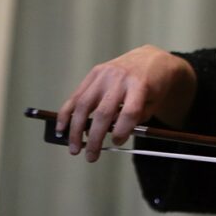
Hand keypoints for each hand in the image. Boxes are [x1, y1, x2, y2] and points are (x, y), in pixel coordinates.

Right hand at [56, 45, 195, 161]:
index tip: (118, 142)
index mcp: (140, 85)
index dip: (122, 131)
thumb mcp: (153, 102)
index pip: (129, 112)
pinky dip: (67, 114)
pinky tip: (62, 128)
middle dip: (95, 138)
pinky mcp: (95, 73)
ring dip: (75, 130)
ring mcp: (105, 75)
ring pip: (84, 105)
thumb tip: (111, 135)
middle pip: (103, 113)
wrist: (151, 59)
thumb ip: (135, 118)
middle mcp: (120, 78)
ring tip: (74, 148)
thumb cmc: (154, 84)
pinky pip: (76, 96)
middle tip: (91, 156)